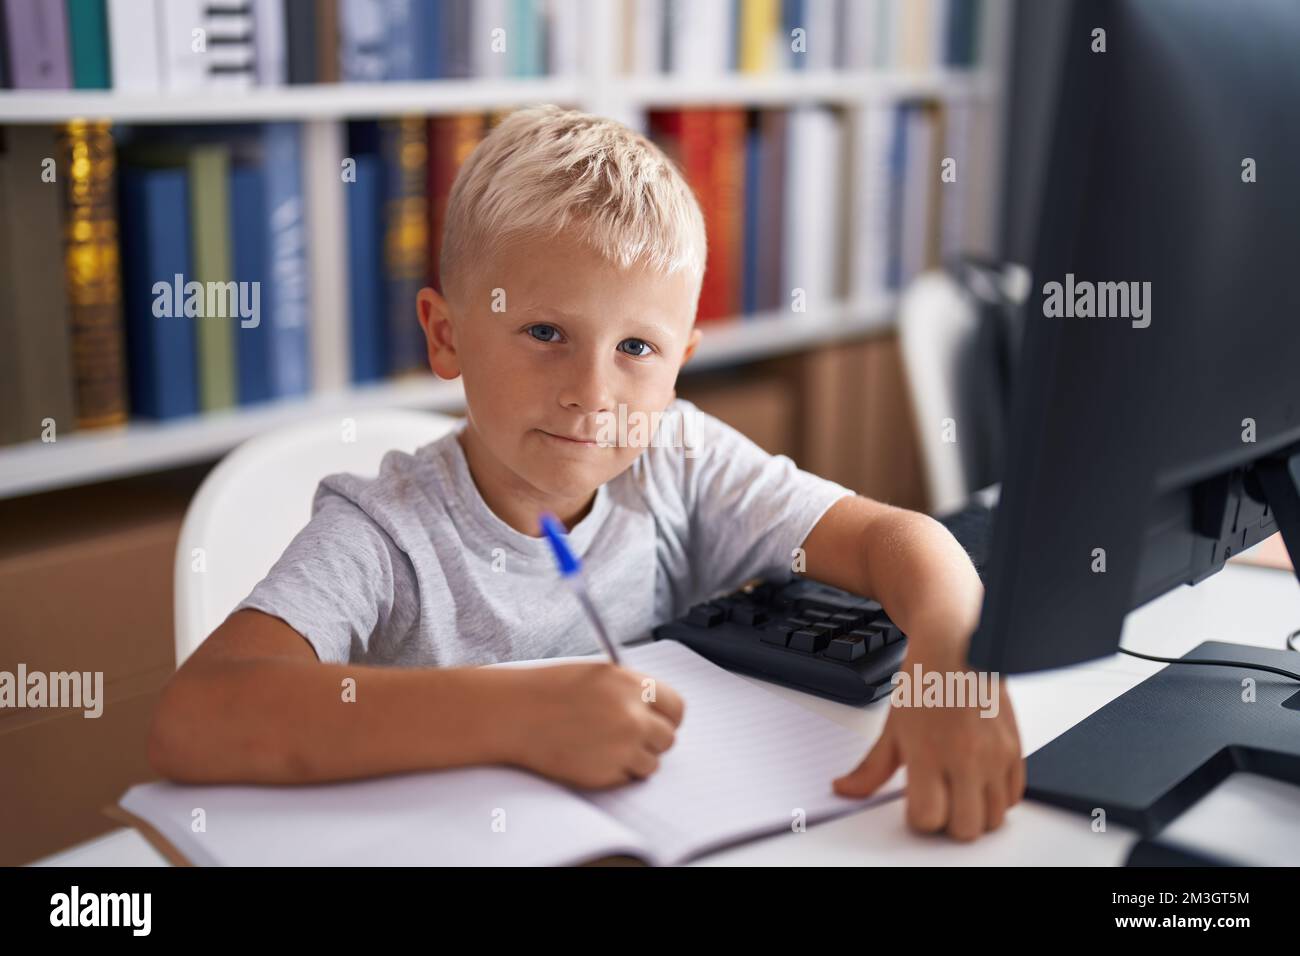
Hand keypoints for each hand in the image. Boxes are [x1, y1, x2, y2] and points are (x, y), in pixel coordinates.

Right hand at [506, 663, 684, 788]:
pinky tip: (589, 756)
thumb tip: (655, 710)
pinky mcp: (605, 774)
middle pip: (667, 739)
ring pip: (650, 764)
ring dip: (633, 759)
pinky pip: (625, 779)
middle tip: (627, 737)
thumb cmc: (550, 690)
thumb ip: (631, 690)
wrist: (515, 714)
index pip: (676, 708)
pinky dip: (613, 773)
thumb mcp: (599, 675)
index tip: (660, 722)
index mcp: (633, 686)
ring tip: (602, 746)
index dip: (668, 717)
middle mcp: (633, 717)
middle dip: (651, 740)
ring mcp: (621, 748)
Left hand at [832, 651, 1024, 840]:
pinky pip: (1014, 797)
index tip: (915, 802)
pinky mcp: (1015, 749)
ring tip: (959, 790)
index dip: (919, 818)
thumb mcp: (892, 727)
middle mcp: (966, 758)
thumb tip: (846, 790)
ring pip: (993, 819)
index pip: (928, 819)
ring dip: (975, 813)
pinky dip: (997, 798)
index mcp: (929, 754)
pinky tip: (979, 780)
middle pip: (965, 828)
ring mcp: (995, 756)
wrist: (959, 647)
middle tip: (938, 799)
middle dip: (948, 822)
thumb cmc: (926, 682)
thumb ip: (871, 768)